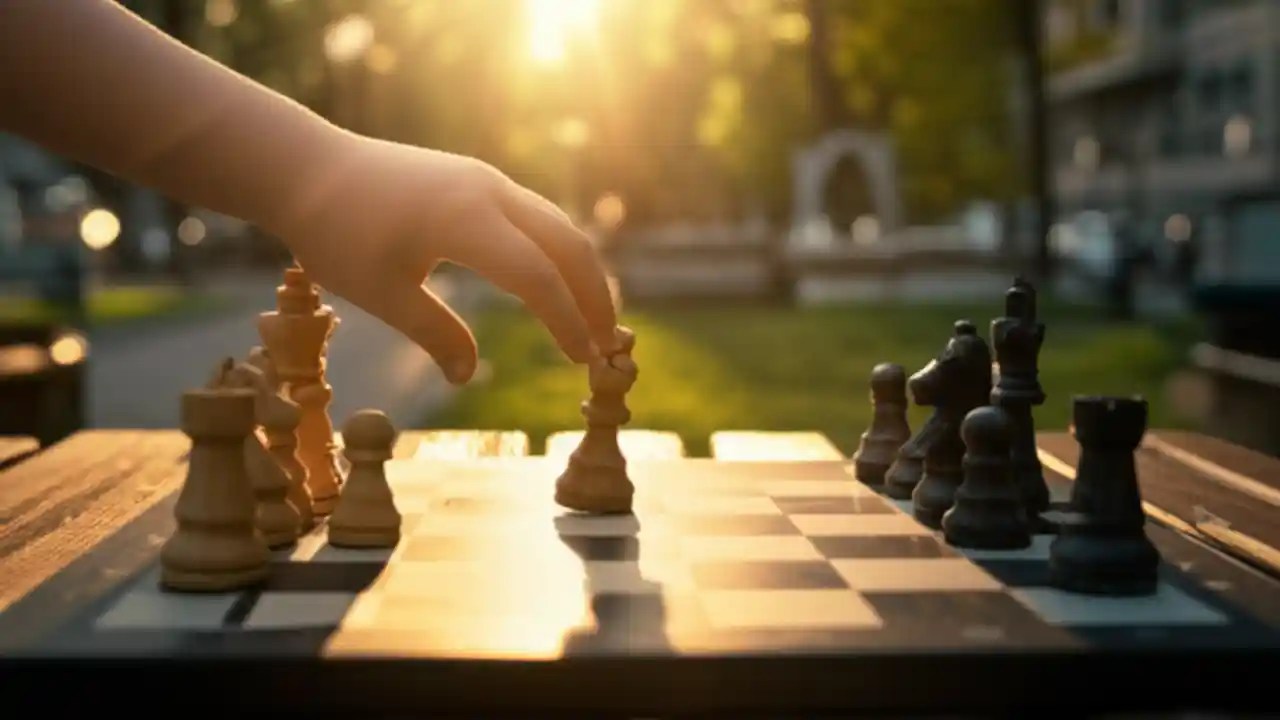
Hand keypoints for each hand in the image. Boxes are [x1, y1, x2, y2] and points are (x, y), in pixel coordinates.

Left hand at [271, 132, 617, 383]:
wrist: (305, 167)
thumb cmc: (335, 231)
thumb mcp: (380, 293)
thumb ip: (433, 333)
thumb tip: (466, 377)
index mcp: (464, 219)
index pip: (536, 276)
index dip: (566, 320)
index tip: (584, 359)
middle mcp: (487, 191)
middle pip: (567, 243)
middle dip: (595, 295)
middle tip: (608, 344)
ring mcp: (485, 179)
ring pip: (557, 224)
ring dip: (582, 272)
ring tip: (594, 319)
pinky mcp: (476, 180)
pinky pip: (535, 216)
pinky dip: (558, 252)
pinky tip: (557, 284)